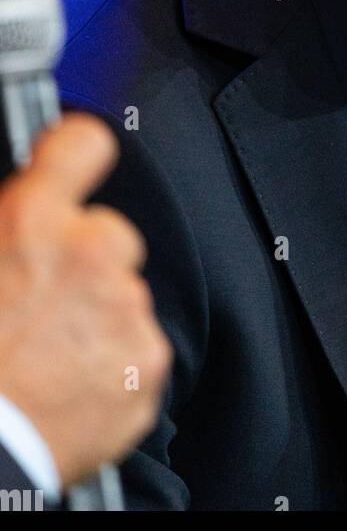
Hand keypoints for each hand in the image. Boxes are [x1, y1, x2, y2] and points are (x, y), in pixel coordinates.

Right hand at [0, 112, 172, 487]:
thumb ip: (8, 228)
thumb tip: (21, 213)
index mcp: (32, 223)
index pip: (82, 143)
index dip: (78, 148)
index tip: (77, 158)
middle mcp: (90, 253)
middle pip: (112, 233)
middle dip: (86, 261)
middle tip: (46, 303)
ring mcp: (126, 308)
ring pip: (125, 295)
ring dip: (99, 317)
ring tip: (51, 356)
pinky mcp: (149, 362)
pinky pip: (140, 349)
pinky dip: (115, 366)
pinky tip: (73, 387)